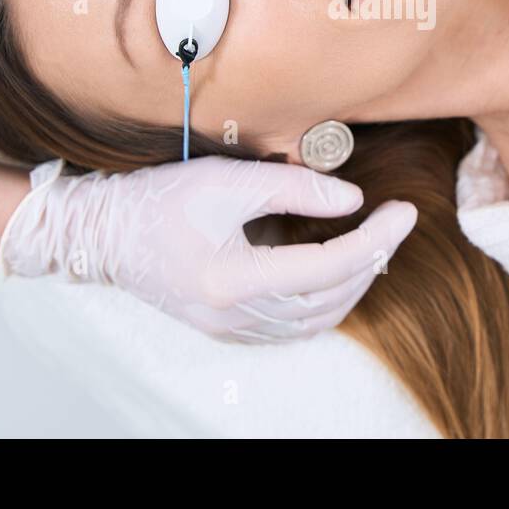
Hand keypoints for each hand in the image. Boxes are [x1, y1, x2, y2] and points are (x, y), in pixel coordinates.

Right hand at [0, 155, 417, 342]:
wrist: (102, 231)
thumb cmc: (157, 198)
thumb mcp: (227, 179)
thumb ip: (294, 188)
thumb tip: (353, 201)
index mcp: (232, 279)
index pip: (329, 265)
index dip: (376, 239)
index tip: (406, 211)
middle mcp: (234, 315)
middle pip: (329, 297)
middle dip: (372, 259)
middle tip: (396, 222)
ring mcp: (229, 329)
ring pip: (316, 319)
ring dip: (352, 284)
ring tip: (373, 244)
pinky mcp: (226, 328)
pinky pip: (294, 326)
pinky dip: (325, 301)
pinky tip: (336, 272)